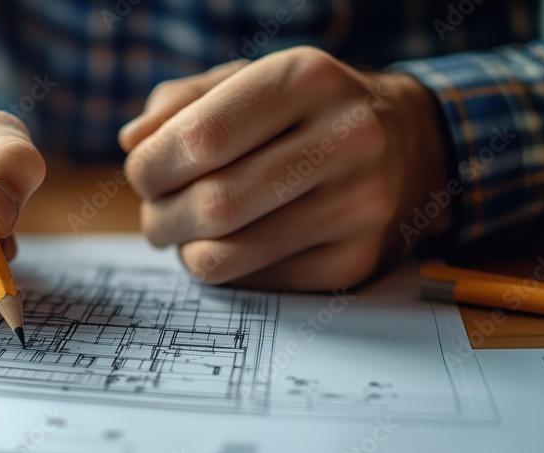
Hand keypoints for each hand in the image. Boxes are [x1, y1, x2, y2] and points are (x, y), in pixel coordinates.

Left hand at [119, 47, 451, 290]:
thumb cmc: (304, 110)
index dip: (151, 167)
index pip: (202, 138)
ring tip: (182, 232)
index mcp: (306, 78)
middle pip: (213, 204)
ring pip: (226, 256)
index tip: (141, 174)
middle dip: (160, 217)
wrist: (410, 144)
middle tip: (154, 213)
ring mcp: (359, 207)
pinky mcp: (355, 261)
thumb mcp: (248, 81)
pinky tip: (232, 243)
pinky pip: (254, 282)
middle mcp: (345, 140)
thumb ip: (182, 103)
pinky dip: (225, 268)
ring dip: (183, 250)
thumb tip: (133, 142)